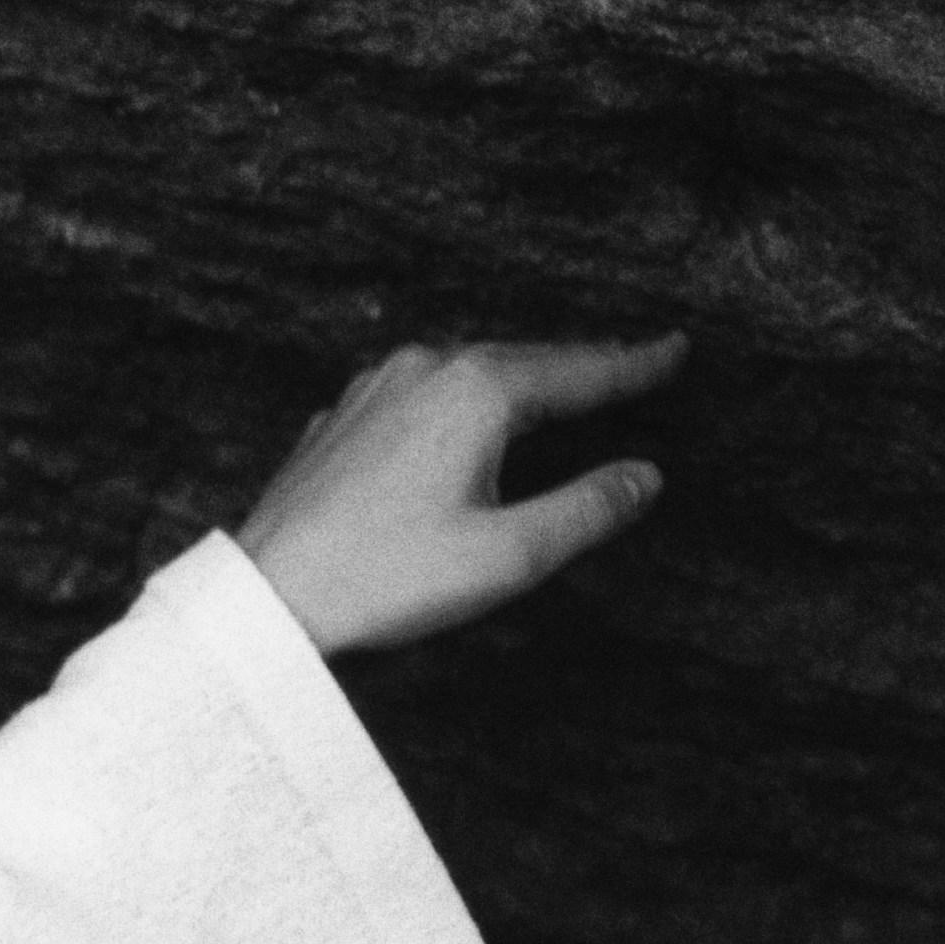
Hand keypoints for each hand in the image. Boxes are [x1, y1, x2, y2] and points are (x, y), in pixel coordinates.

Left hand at [234, 332, 683, 655]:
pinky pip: (421, 392)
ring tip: (563, 382)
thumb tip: (644, 476)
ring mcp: (374, 390)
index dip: (634, 364)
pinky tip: (467, 414)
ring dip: (520, 375)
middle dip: (581, 363)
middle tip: (635, 361)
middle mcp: (423, 371)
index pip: (578, 371)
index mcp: (475, 392)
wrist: (268, 594)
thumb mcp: (508, 555)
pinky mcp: (341, 420)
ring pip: (468, 370)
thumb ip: (586, 509)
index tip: (677, 349)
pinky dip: (463, 396)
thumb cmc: (385, 578)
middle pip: (524, 360)